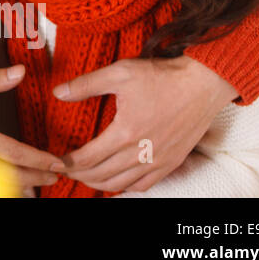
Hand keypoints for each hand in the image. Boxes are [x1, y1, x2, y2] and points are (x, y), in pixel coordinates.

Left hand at [56, 55, 237, 192]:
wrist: (204, 84)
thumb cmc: (162, 77)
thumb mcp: (119, 73)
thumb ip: (86, 84)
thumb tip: (57, 92)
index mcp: (125, 132)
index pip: (88, 158)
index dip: (68, 163)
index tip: (55, 162)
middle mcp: (142, 152)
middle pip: (101, 175)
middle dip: (79, 175)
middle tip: (64, 169)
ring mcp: (159, 160)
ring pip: (121, 184)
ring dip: (98, 183)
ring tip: (85, 176)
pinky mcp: (172, 162)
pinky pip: (144, 185)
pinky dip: (125, 186)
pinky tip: (116, 180)